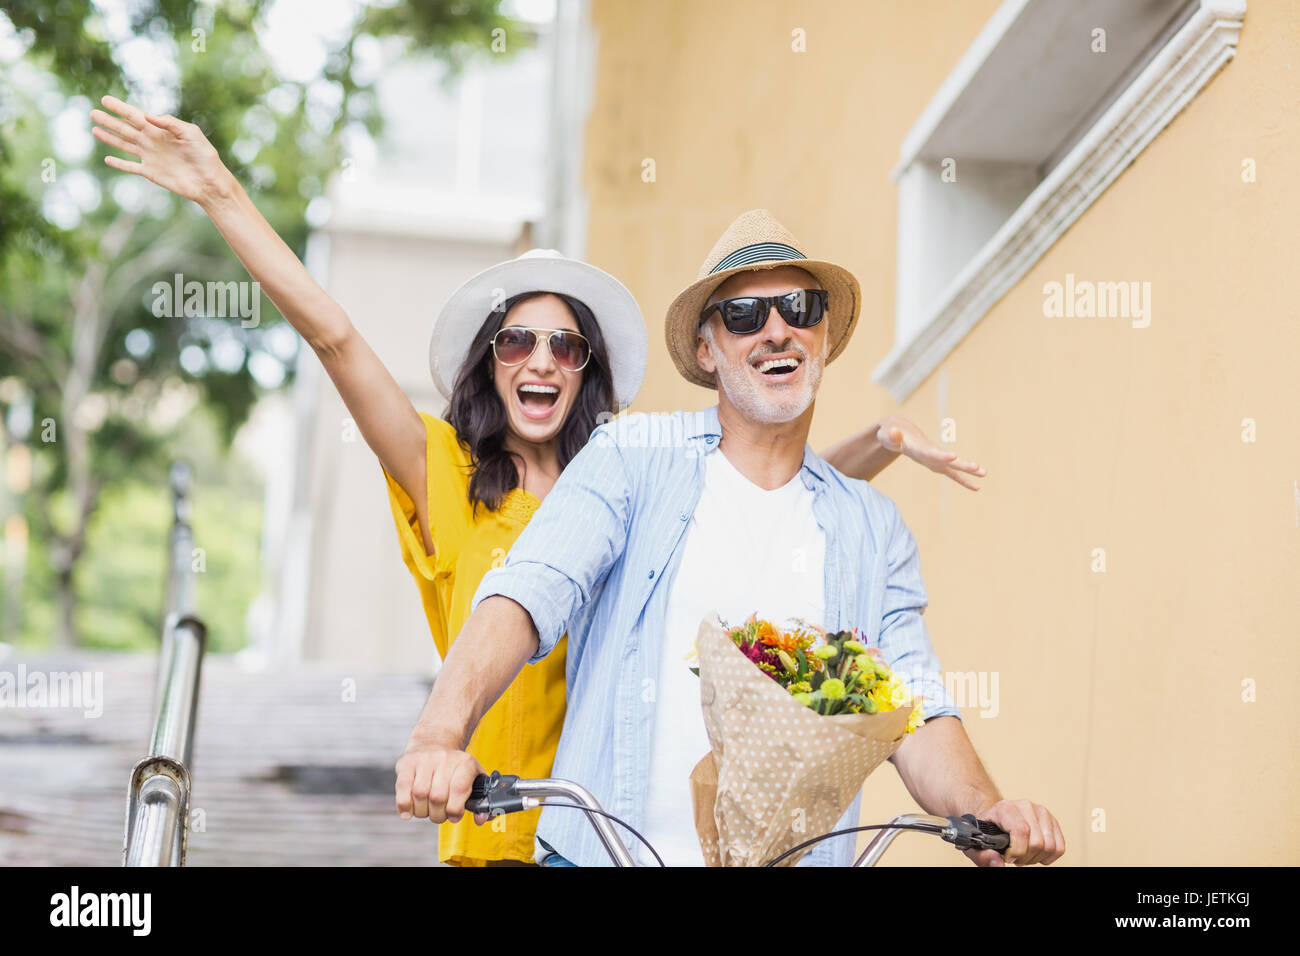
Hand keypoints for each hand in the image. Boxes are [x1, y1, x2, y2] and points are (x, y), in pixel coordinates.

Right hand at [91, 95, 231, 204]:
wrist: (210, 182)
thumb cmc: (204, 156)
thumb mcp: (191, 134)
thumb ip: (170, 122)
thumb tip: (146, 115)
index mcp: (161, 130)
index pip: (136, 116)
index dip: (120, 108)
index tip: (105, 100)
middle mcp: (152, 141)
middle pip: (125, 129)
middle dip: (109, 121)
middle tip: (93, 112)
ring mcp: (150, 157)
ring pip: (124, 145)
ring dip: (109, 138)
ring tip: (94, 129)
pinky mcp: (151, 173)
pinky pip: (131, 167)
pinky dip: (119, 164)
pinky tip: (108, 159)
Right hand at [394, 739, 487, 825]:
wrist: (434, 741)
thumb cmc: (455, 768)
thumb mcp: (473, 777)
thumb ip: (481, 801)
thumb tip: (481, 819)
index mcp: (465, 762)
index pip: (459, 789)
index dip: (455, 809)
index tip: (454, 815)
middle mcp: (445, 759)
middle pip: (438, 797)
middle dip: (438, 814)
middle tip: (439, 814)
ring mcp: (424, 760)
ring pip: (420, 794)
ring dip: (422, 811)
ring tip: (426, 810)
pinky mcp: (407, 763)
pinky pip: (402, 788)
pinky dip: (404, 805)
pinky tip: (408, 812)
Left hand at [877, 416, 985, 490]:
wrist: (899, 430)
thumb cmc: (890, 434)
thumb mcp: (887, 435)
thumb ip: (891, 436)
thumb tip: (895, 433)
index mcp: (920, 447)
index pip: (932, 452)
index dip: (942, 455)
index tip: (954, 456)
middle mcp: (932, 452)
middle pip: (949, 460)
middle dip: (962, 464)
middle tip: (977, 467)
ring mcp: (936, 458)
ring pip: (954, 466)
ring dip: (968, 470)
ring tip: (984, 473)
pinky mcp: (937, 464)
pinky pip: (952, 474)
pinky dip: (963, 480)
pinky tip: (976, 487)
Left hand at [964, 798, 1064, 865]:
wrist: (995, 820)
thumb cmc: (987, 832)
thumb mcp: (976, 844)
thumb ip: (983, 856)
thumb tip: (998, 863)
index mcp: (1005, 808)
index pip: (1021, 831)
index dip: (1017, 851)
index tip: (1008, 857)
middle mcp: (1025, 806)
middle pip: (1037, 842)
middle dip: (1025, 857)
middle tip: (1015, 857)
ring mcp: (1041, 812)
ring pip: (1050, 846)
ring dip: (1037, 857)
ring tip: (1024, 854)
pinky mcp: (1052, 821)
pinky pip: (1060, 847)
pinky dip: (1048, 856)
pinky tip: (1035, 853)